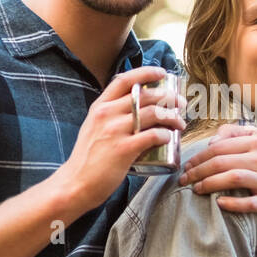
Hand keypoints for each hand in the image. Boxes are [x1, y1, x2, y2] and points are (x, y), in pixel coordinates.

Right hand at [54, 66, 185, 211]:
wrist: (75, 183)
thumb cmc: (87, 158)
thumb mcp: (93, 127)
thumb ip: (109, 116)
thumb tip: (133, 109)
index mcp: (100, 106)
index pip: (124, 80)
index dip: (146, 72)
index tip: (162, 73)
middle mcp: (107, 114)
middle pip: (145, 95)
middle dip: (169, 97)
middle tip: (181, 104)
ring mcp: (115, 131)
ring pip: (153, 113)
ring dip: (172, 116)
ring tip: (180, 123)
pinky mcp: (123, 149)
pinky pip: (152, 135)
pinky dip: (165, 134)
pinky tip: (170, 137)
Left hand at [178, 123, 256, 217]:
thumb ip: (234, 133)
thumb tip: (211, 140)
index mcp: (256, 142)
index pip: (219, 147)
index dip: (198, 157)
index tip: (186, 166)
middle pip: (221, 162)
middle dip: (198, 171)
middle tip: (184, 180)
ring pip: (232, 179)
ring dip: (209, 184)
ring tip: (196, 190)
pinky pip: (248, 203)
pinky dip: (232, 203)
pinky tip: (219, 203)